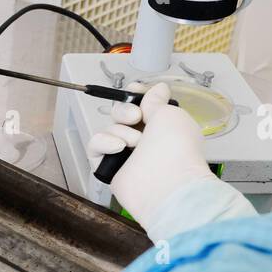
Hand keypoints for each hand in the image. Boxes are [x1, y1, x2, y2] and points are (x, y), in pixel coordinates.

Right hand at [87, 82, 253, 239]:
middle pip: (121, 115)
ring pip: (108, 128)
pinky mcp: (109, 166)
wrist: (166, 182)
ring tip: (134, 143)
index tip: (134, 89)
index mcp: (162, 127)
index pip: (142, 106)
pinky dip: (104, 142)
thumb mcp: (170, 113)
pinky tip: (118, 148)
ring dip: (120, 130)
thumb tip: (159, 88)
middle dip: (124, 110)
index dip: (136, 95)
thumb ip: (156, 100)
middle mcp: (144, 140)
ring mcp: (126, 154)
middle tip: (135, 117)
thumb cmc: (176, 148)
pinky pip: (95, 145)